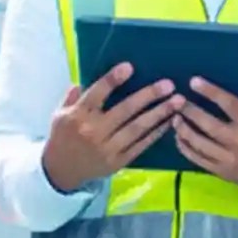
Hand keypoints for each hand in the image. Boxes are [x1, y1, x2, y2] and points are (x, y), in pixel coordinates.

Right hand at [42, 62, 178, 192]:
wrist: (62, 171)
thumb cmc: (63, 136)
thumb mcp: (60, 113)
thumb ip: (73, 97)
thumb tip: (83, 80)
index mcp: (78, 115)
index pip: (97, 93)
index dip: (113, 80)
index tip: (130, 66)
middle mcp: (93, 131)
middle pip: (125, 110)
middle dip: (148, 96)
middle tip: (168, 84)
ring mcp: (107, 148)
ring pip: (137, 128)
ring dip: (160, 114)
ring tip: (177, 102)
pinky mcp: (118, 161)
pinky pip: (141, 145)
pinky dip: (156, 133)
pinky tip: (169, 122)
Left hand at [168, 78, 237, 189]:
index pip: (228, 103)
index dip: (210, 92)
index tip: (193, 82)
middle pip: (208, 124)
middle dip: (189, 111)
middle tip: (176, 101)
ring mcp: (229, 159)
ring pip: (200, 143)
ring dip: (184, 130)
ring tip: (174, 118)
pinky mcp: (222, 172)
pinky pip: (199, 159)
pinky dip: (186, 148)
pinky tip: (179, 138)